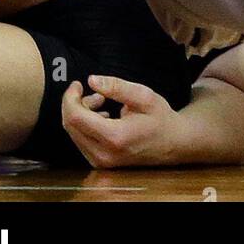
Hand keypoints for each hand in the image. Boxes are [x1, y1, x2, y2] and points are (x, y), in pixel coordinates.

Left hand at [61, 76, 183, 168]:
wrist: (172, 144)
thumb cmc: (160, 118)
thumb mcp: (143, 96)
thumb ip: (117, 87)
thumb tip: (91, 80)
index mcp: (114, 136)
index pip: (76, 117)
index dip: (70, 98)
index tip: (77, 84)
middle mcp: (103, 153)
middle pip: (70, 126)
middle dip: (76, 104)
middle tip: (96, 93)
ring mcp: (100, 161)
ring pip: (74, 134)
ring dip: (81, 114)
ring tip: (102, 102)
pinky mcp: (100, 163)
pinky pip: (81, 141)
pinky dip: (85, 125)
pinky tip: (102, 116)